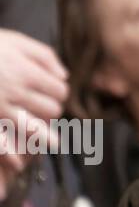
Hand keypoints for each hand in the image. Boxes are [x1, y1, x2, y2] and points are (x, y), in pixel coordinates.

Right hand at [0, 29, 68, 178]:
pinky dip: (10, 156)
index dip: (58, 92)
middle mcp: (14, 93)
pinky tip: (18, 164)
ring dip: (41, 135)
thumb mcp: (15, 42)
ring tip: (49, 140)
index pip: (59, 91)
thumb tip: (64, 75)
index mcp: (25, 73)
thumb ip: (43, 56)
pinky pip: (1, 144)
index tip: (53, 91)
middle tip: (45, 109)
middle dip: (51, 110)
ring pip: (32, 129)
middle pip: (50, 110)